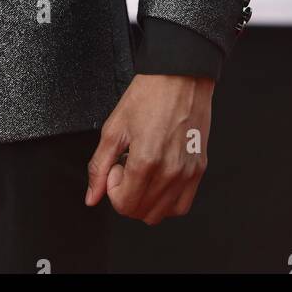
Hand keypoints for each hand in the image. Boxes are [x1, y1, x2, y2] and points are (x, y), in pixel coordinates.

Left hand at [85, 73, 212, 223]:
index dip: (113, 189)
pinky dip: (166, 201)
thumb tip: (92, 195)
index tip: (116, 167)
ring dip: (146, 199)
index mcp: (146, 160)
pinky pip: (182, 205)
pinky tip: (158, 179)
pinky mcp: (199, 169)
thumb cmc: (149, 95)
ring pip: (161, 214)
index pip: (125, 205)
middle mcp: (170, 171)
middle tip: (127, 167)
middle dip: (127, 195)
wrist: (179, 77)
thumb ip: (99, 166)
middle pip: (141, 212)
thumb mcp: (114, 127)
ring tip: (144, 170)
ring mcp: (187, 173)